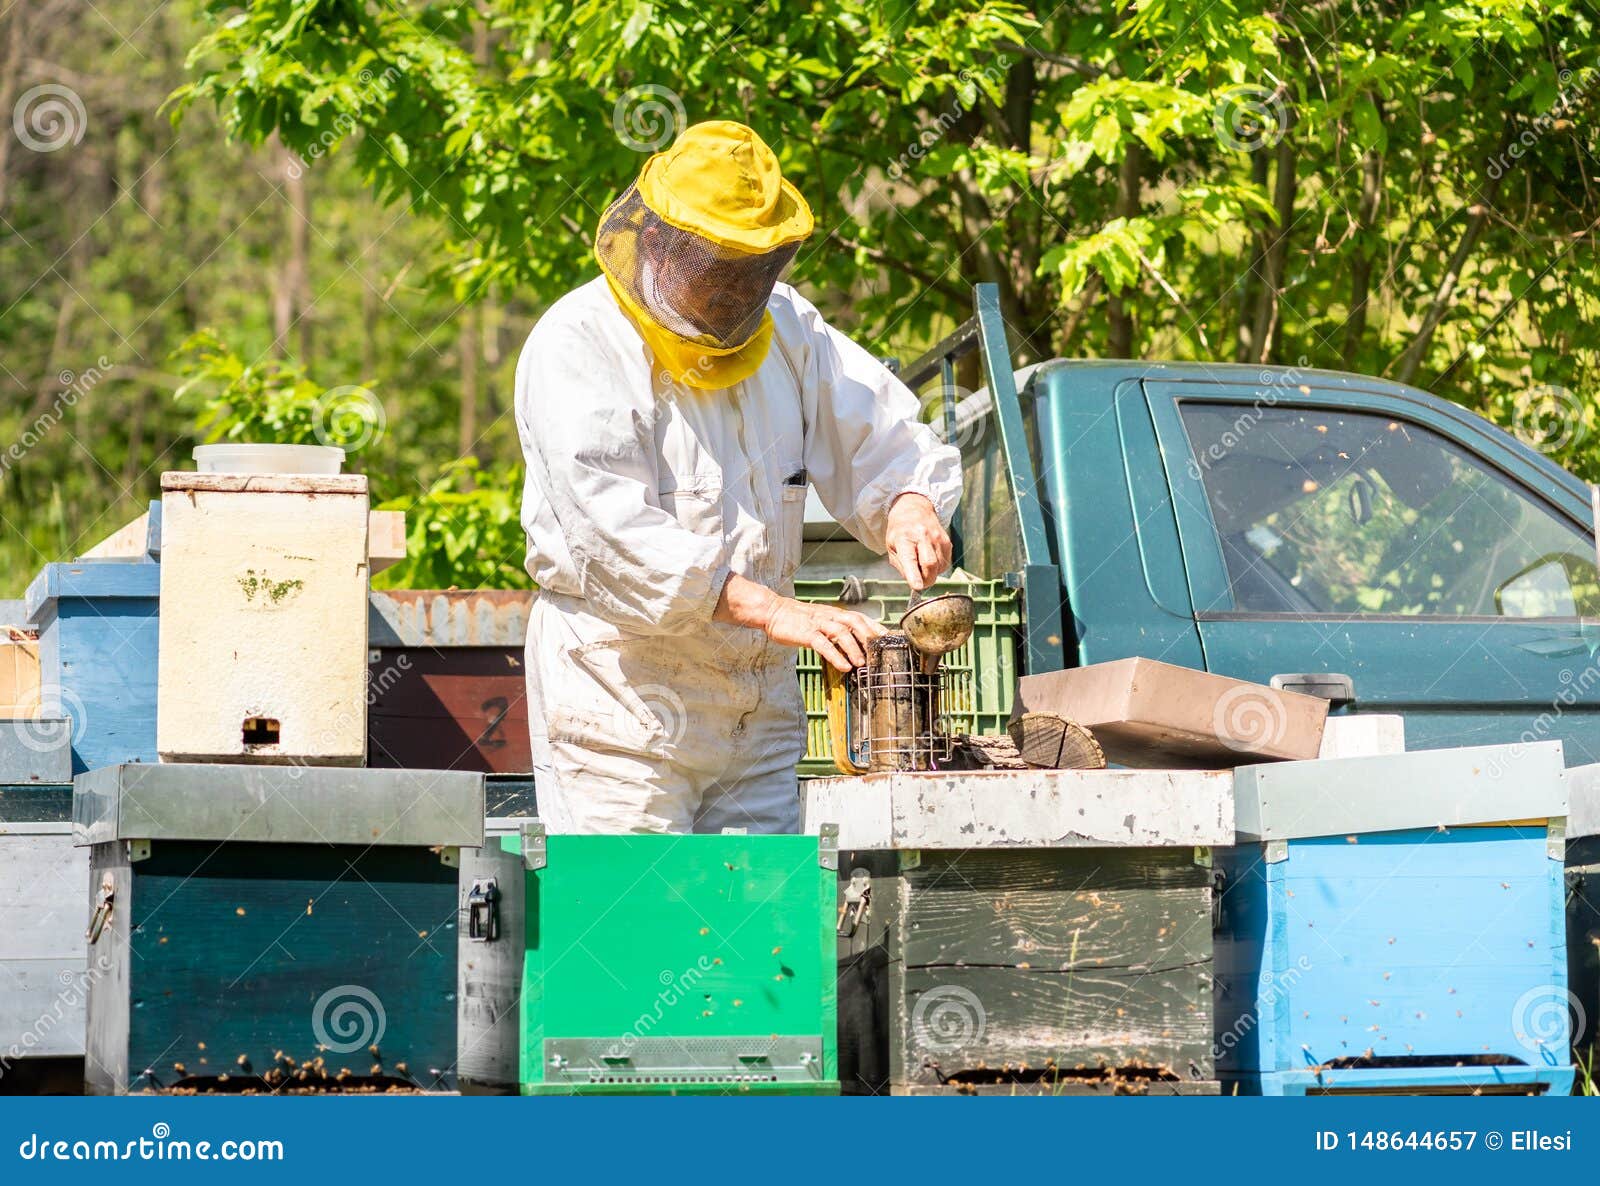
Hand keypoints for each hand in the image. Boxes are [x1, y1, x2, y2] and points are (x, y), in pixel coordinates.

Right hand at [714, 573, 885, 670]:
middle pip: (855, 622)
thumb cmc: (797, 619)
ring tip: (862, 664)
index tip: (888, 639)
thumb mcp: (820, 620)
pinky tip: (844, 666)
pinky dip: (836, 655)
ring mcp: (817, 623)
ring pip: (841, 632)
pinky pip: (823, 644)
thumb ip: (835, 629)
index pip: (859, 617)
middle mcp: (829, 615)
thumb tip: (852, 643)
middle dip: (869, 637)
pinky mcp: (805, 633)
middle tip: (879, 653)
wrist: (772, 611)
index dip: (875, 627)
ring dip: (854, 648)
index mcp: (834, 613)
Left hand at [884, 492, 951, 591]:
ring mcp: (937, 538)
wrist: (914, 510)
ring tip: (921, 563)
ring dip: (931, 573)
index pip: (910, 558)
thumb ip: (902, 567)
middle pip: (930, 564)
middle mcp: (922, 536)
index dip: (914, 574)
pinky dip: (938, 567)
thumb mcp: (891, 547)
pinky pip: (945, 563)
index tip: (917, 586)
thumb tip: (916, 584)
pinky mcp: (947, 542)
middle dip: (926, 580)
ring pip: (939, 567)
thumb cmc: (900, 532)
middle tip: (920, 583)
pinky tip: (929, 558)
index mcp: (904, 538)